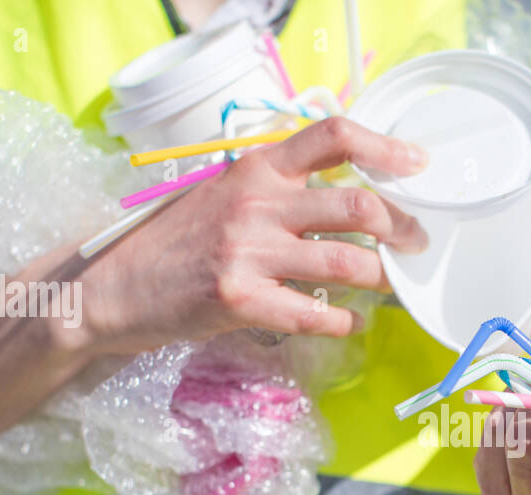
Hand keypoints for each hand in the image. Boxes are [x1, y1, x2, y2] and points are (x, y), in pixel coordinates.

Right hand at [73, 116, 428, 355]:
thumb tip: (344, 198)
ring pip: (345, 264)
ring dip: (380, 278)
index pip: (332, 136)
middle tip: (414, 243)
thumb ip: (277, 190)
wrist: (114, 287)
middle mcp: (256, 203)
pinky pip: (316, 315)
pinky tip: (352, 322)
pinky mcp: (240, 300)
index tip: (416, 165)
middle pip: (355, 207)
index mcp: (256, 168)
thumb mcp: (223, 194)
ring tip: (389, 285)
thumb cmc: (176, 243)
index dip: (384, 149)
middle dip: (400, 228)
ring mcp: (248, 252)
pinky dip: (345, 322)